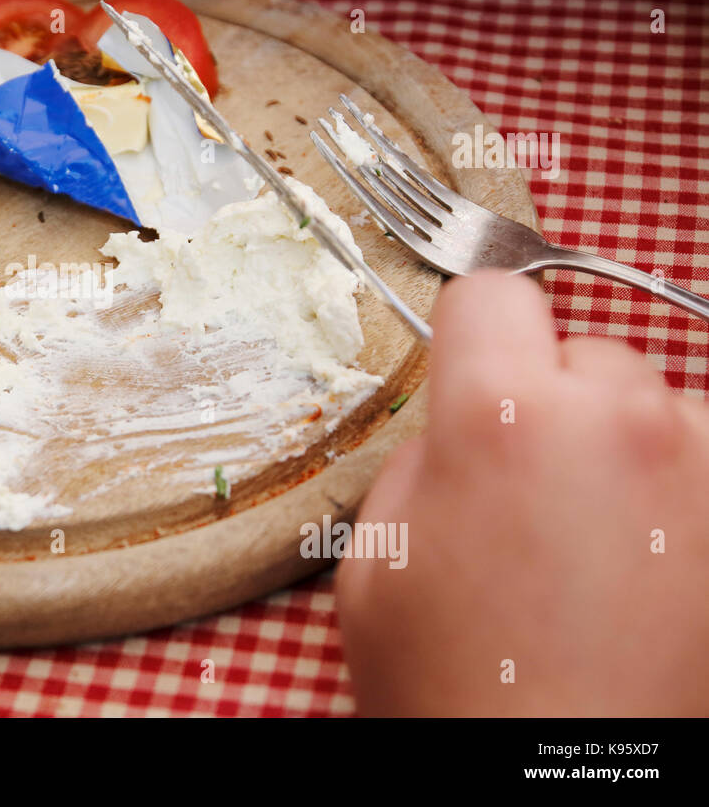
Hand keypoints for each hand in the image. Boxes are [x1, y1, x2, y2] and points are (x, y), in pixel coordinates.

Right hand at [336, 270, 708, 715]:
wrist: (559, 781)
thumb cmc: (455, 688)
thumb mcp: (375, 561)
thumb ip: (420, 459)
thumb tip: (462, 426)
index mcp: (502, 421)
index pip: (494, 292)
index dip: (472, 333)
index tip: (472, 373)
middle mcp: (618, 423)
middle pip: (583, 348)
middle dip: (552, 400)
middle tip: (527, 488)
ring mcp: (704, 470)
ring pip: (657, 401)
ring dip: (623, 441)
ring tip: (595, 536)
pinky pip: (707, 457)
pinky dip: (681, 487)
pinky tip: (648, 559)